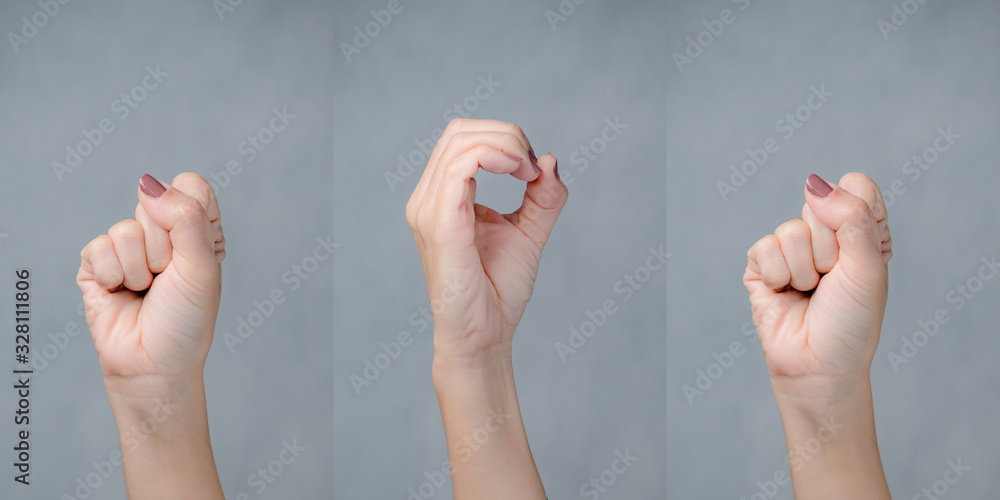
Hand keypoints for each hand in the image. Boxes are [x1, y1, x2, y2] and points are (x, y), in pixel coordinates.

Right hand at [77, 173, 224, 388]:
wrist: (153, 364)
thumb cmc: (186, 320)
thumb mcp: (202, 266)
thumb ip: (185, 217)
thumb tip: (148, 183)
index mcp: (197, 229)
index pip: (190, 185)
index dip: (189, 212)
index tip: (194, 249)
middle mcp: (163, 234)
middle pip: (154, 203)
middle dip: (164, 247)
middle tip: (167, 278)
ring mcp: (128, 248)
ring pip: (125, 229)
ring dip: (140, 268)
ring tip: (146, 290)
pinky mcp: (96, 264)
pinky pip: (98, 246)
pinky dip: (114, 276)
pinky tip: (121, 293)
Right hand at [406, 118, 567, 361]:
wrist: (485, 335)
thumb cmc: (498, 290)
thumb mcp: (530, 231)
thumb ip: (543, 196)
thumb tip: (550, 160)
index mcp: (442, 198)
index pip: (464, 138)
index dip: (505, 139)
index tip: (536, 172)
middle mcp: (427, 199)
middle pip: (460, 131)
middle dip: (507, 136)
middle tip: (534, 170)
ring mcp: (429, 210)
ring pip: (461, 141)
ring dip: (506, 145)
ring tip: (529, 174)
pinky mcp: (440, 223)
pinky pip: (462, 166)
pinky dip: (497, 157)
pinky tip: (522, 176)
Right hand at [744, 173, 891, 391]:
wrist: (818, 366)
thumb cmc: (850, 323)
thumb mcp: (867, 267)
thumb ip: (850, 217)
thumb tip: (813, 183)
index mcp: (861, 230)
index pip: (856, 186)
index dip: (854, 212)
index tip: (859, 249)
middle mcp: (826, 235)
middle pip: (819, 205)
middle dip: (828, 248)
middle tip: (831, 279)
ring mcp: (791, 249)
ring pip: (790, 230)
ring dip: (803, 269)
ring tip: (809, 292)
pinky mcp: (761, 265)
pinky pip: (764, 248)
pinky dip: (778, 276)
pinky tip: (784, 293)